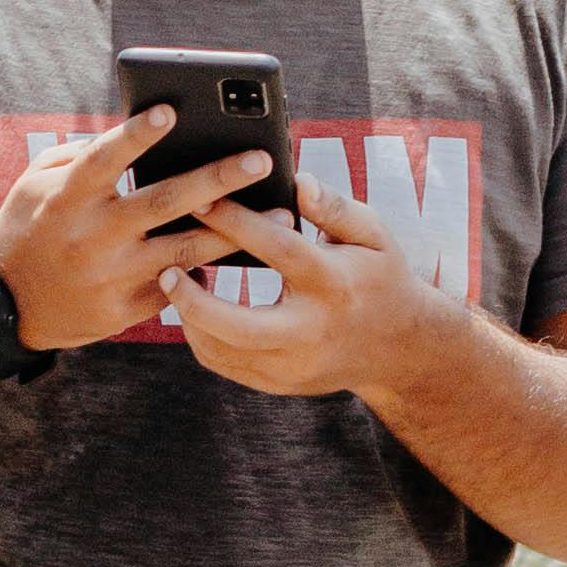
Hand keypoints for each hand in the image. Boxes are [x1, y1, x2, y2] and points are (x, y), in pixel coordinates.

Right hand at [0, 109, 280, 356]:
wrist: (2, 306)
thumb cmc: (29, 228)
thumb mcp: (38, 183)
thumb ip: (82, 156)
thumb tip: (136, 133)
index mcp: (66, 199)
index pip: (104, 160)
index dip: (136, 135)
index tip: (171, 110)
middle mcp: (91, 237)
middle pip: (163, 203)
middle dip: (216, 178)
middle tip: (260, 158)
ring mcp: (110, 278)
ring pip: (185, 252)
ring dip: (236, 232)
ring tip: (279, 213)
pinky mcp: (123, 311)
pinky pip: (177, 286)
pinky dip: (210, 268)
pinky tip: (246, 251)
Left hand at [158, 168, 430, 395]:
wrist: (400, 349)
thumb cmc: (380, 276)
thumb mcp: (373, 234)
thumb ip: (334, 207)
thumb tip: (298, 182)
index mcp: (334, 283)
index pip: (277, 249)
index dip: (234, 222)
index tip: (199, 198)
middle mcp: (312, 331)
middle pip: (237, 326)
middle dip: (193, 300)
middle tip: (165, 270)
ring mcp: (294, 365)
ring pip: (222, 352)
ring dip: (189, 319)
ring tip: (176, 282)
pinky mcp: (280, 384)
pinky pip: (225, 366)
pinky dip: (202, 338)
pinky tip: (194, 309)